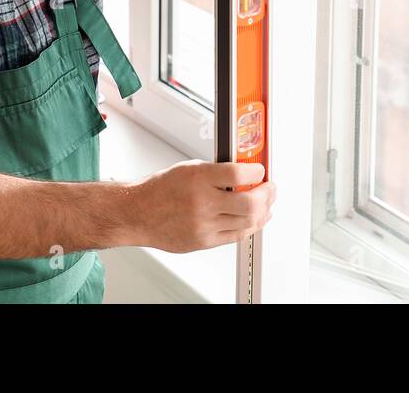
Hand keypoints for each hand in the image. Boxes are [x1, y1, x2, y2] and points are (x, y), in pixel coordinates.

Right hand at [130, 160, 275, 252]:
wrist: (138, 213)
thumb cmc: (160, 189)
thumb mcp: (189, 168)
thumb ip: (217, 171)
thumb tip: (245, 172)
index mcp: (198, 179)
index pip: (238, 174)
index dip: (257, 172)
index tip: (261, 170)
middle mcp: (202, 203)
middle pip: (250, 203)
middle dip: (268, 194)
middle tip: (270, 188)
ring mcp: (204, 225)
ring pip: (248, 222)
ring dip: (263, 211)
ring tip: (266, 203)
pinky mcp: (204, 241)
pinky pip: (237, 236)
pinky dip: (250, 226)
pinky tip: (254, 219)